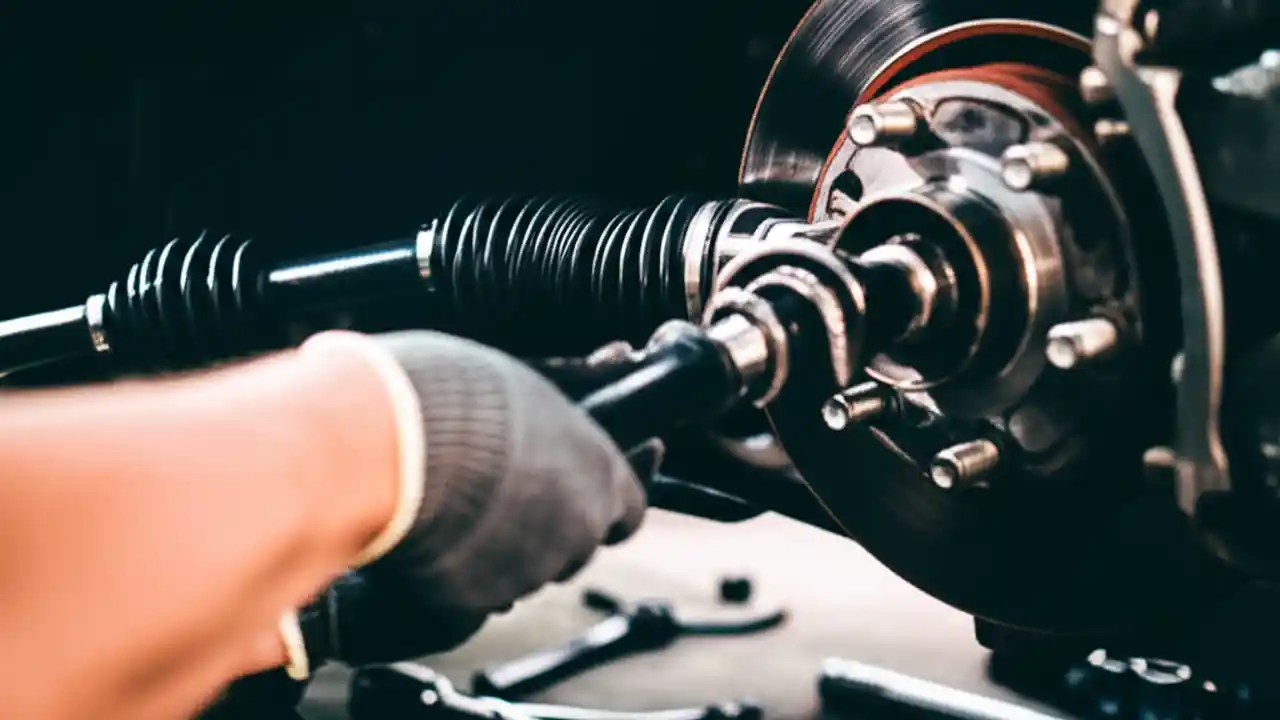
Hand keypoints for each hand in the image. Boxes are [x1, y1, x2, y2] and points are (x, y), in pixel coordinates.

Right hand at [300, 330, 648, 662]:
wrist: (383, 444)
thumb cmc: (454, 397)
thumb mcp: (529, 375)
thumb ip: (581, 381)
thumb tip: (621, 356)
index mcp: (600, 473)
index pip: (628, 511)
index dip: (601, 503)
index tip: (573, 491)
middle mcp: (576, 530)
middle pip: (576, 545)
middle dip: (547, 526)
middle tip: (501, 491)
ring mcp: (527, 571)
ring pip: (525, 571)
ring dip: (502, 547)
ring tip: (457, 502)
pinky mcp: (474, 599)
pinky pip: (473, 589)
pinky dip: (458, 568)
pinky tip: (433, 529)